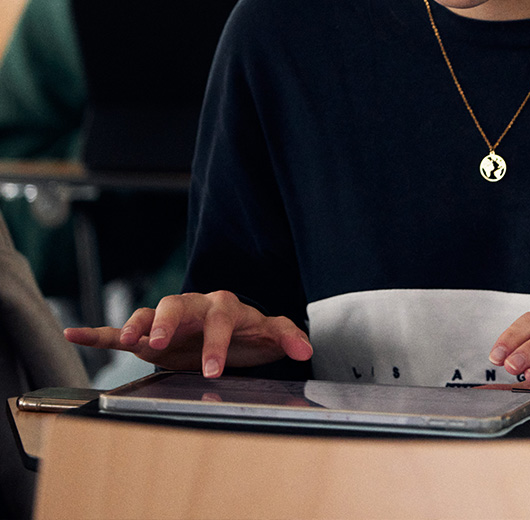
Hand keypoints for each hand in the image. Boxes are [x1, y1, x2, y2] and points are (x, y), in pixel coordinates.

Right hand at [64, 290, 312, 377]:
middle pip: (178, 304)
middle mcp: (193, 307)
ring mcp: (168, 318)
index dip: (218, 344)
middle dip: (169, 322)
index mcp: (224, 307)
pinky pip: (120, 328)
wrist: (227, 330)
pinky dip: (99, 331)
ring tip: (128, 340)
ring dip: (138, 325)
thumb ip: (287, 337)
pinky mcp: (147, 332)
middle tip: (160, 343)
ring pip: (150, 312)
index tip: (214, 370)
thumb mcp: (267, 335)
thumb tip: (307, 349)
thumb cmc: (246, 332)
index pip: (222, 318)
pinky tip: (76, 332)